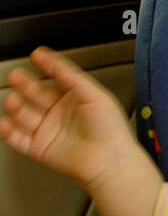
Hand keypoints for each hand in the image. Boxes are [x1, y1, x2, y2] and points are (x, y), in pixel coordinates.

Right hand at [0, 45, 136, 191]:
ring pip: (24, 116)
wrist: (109, 160)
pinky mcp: (40, 149)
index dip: (46, 66)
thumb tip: (55, 61)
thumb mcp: (94, 95)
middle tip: (16, 76)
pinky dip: (8, 133)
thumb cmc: (110, 130)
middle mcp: (59, 114)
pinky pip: (18, 140)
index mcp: (75, 99)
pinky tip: (4, 124)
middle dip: (24, 84)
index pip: (56, 78)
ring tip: (13, 101)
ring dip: (16, 107)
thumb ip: (72, 77)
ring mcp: (48, 131)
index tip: (37, 55)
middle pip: (35, 95)